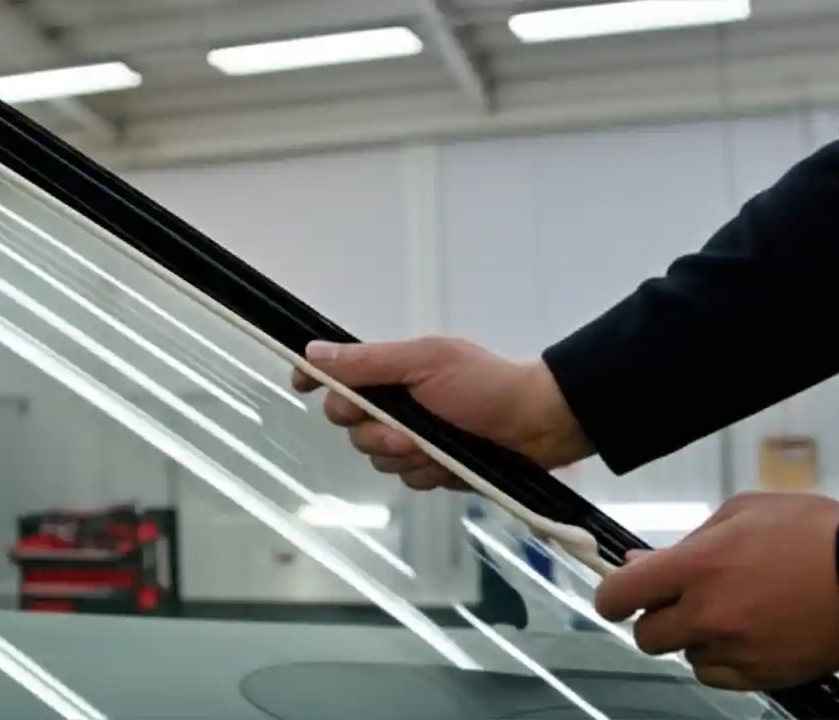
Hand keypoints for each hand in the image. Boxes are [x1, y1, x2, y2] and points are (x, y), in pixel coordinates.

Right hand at [292, 337, 591, 490]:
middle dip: (375, 431)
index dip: (316, 379)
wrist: (538, 427)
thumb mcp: (425, 364)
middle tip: (406, 430)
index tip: (300, 384)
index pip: (338, 374)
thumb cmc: (484, 386)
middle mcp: (396, 403)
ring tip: (438, 446)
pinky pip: (405, 479)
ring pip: (376, 456)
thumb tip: (313, 352)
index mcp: (392, 371)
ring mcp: (412, 438)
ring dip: (404, 455)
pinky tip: (449, 464)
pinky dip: (425, 473)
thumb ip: (369, 362)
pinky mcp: (429, 467)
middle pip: (349, 423)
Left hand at [595, 492, 838, 690]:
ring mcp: (736, 650)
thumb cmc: (814, 533)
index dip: (612, 595)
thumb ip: (687, 540)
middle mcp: (709, 614)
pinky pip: (718, 676)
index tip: (619, 592)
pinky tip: (747, 633)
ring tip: (731, 610)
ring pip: (685, 657)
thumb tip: (644, 560)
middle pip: (646, 636)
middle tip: (680, 599)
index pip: (620, 595)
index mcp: (697, 567)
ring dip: (694, 638)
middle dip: (655, 617)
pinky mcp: (763, 675)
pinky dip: (722, 659)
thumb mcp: (742, 511)